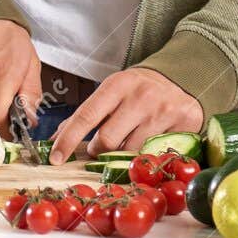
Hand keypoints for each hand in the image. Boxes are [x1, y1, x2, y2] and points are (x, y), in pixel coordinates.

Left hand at [49, 68, 201, 164]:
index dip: (69, 139)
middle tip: (103, 146)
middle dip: (99, 150)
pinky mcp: (182, 125)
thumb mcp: (113, 92)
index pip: (87, 115)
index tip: (55, 157)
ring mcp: (163, 111)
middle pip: (107, 140)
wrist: (180, 80)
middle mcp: (141, 96)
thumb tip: (56, 138)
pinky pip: (154, 154)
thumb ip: (87, 114)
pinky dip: (147, 155)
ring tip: (129, 140)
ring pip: (130, 152)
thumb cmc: (139, 89)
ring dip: (123, 154)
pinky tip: (150, 142)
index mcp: (118, 84)